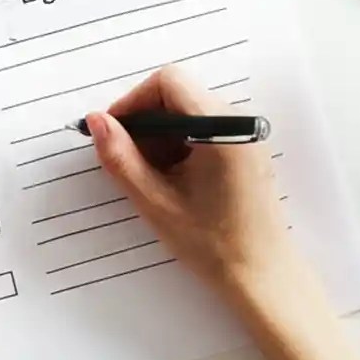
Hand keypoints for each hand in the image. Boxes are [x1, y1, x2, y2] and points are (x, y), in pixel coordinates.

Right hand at [85, 67, 296, 300]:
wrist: (263, 278)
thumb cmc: (214, 246)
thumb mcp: (156, 203)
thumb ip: (120, 158)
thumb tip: (96, 122)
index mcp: (222, 128)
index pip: (169, 82)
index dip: (134, 101)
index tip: (114, 133)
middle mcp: (239, 123)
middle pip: (179, 95)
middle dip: (146, 123)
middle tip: (129, 164)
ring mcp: (246, 136)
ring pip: (189, 113)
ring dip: (162, 137)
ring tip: (153, 180)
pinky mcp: (247, 151)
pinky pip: (205, 130)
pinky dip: (181, 146)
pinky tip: (174, 182)